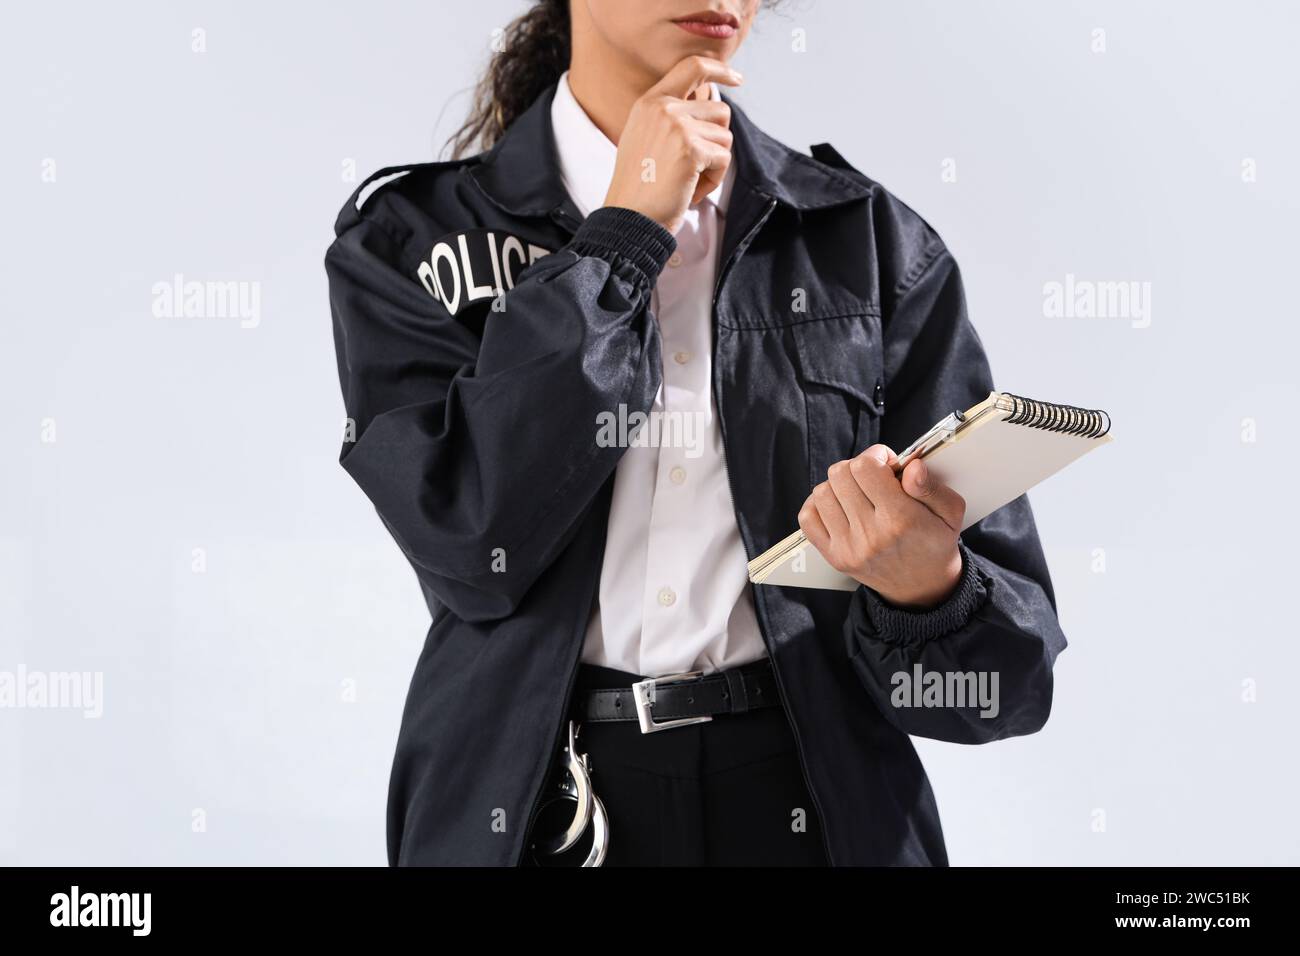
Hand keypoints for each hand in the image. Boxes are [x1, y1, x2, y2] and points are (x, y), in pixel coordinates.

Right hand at [602, 55, 741, 232]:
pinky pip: (724, 159)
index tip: (737, 78)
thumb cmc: (640, 185)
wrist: (629, 217)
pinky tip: (690, 190)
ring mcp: (677, 126)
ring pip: (725, 136)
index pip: (693, 67)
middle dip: (716, 141)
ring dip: (714, 163)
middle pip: (720, 110)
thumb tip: (713, 98)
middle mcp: (663, 107)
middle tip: (693, 167)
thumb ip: (673, 115)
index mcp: (650, 101)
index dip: (720, 69)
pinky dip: (713, 180)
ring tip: (688, 180)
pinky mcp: (692, 149)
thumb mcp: (646, 137)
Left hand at [798, 445, 966, 609]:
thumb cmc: (934, 543)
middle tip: (873, 477)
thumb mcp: (950, 512)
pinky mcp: (834, 556)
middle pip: (840, 474)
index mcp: (900, 519)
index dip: (875, 455)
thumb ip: (932, 486)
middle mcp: (870, 534)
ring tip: (857, 492)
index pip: (865, 467)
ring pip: (822, 492)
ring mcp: (848, 547)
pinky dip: (818, 505)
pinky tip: (837, 504)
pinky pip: (808, 518)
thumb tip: (911, 466)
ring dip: (838, 485)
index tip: (887, 463)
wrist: (922, 587)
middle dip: (857, 467)